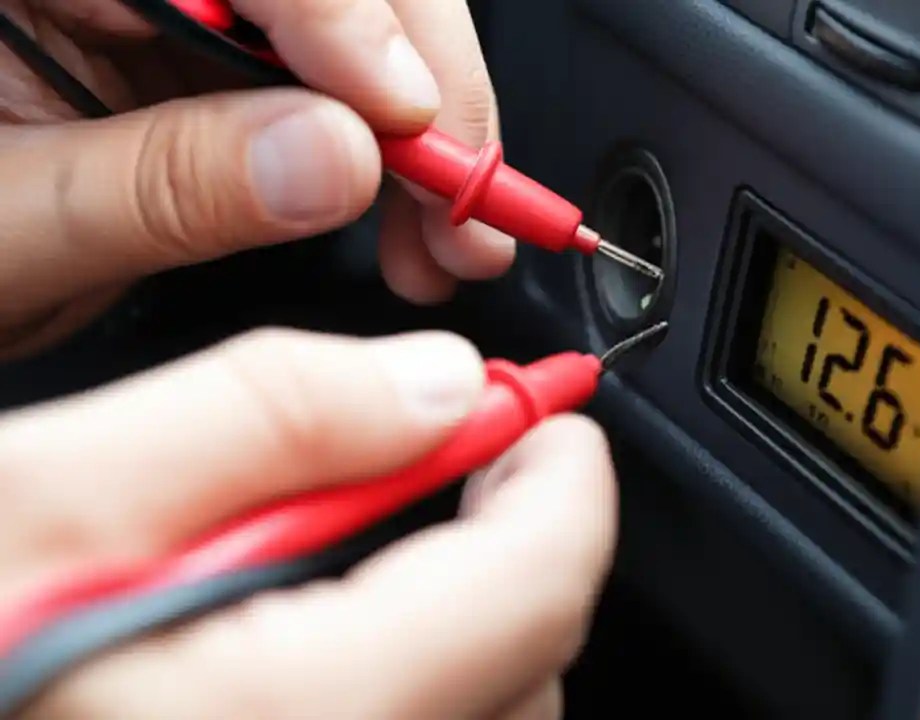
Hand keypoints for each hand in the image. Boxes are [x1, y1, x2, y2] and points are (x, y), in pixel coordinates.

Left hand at [0, 0, 511, 358]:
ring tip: (444, 237)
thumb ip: (160, 188)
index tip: (401, 116)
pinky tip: (407, 211)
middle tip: (461, 199)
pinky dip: (391, 149)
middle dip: (416, 74)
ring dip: (423, 126)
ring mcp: (166, 4)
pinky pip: (332, 72)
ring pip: (350, 16)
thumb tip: (336, 157)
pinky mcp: (207, 49)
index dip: (337, 5)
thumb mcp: (6, 234)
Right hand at [0, 328, 615, 718]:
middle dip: (518, 544)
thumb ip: (267, 419)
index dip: (565, 474)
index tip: (545, 410)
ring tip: (380, 540)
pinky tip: (316, 636)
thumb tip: (438, 384)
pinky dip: (411, 680)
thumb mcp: (47, 492)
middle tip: (461, 461)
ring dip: (470, 619)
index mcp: (302, 716)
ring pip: (482, 717)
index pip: (543, 580)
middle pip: (528, 662)